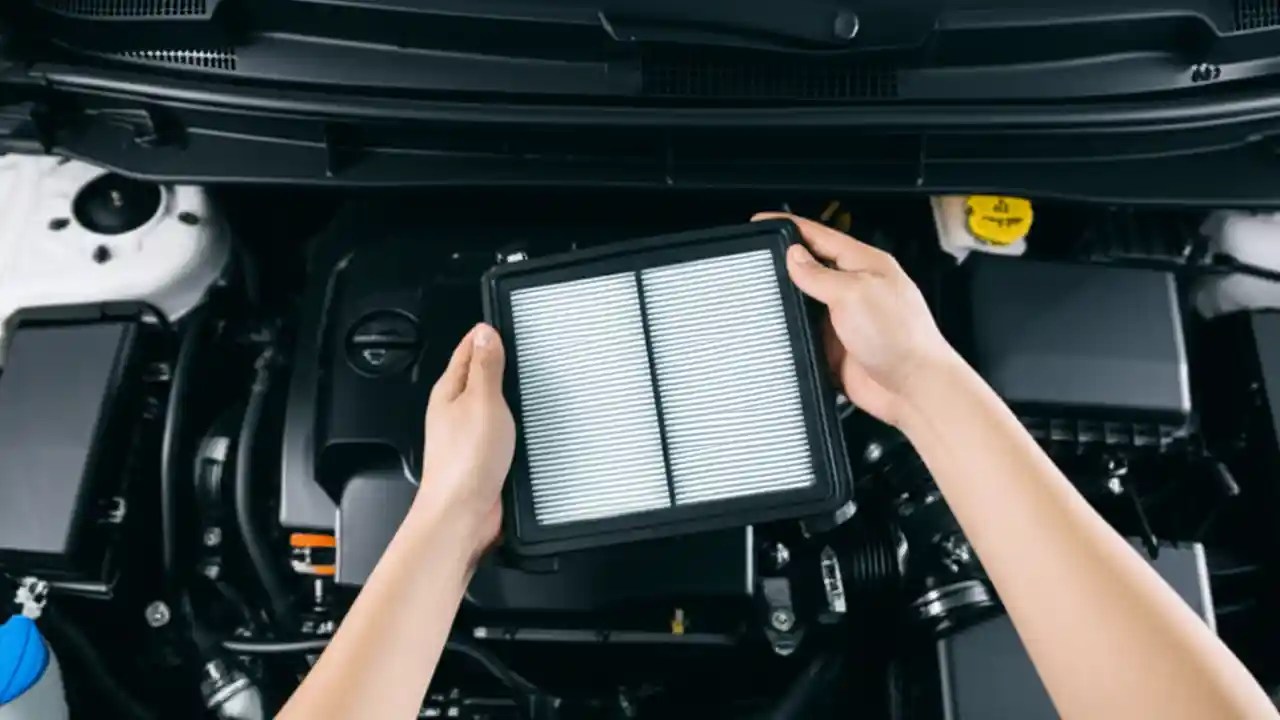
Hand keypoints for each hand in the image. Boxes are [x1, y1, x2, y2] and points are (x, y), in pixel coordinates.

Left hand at [415, 323, 515, 559]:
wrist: (461, 513)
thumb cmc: (465, 461)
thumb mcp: (482, 401)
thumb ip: (486, 367)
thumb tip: (484, 333)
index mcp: (448, 391)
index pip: (465, 351)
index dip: (482, 335)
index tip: (497, 322)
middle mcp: (453, 412)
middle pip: (474, 377)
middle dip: (493, 361)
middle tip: (512, 345)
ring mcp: (466, 435)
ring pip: (486, 404)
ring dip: (503, 393)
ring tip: (519, 378)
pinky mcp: (480, 456)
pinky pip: (496, 429)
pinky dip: (509, 421)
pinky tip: (521, 421)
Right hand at [754, 213, 956, 426]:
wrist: (914, 389)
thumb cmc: (901, 338)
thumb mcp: (854, 294)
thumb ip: (819, 275)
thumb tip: (794, 257)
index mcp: (865, 265)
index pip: (820, 236)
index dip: (790, 227)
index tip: (762, 222)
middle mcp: (856, 289)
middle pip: (812, 268)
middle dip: (784, 264)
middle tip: (755, 261)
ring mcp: (847, 319)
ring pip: (806, 303)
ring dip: (788, 302)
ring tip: (760, 296)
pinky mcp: (838, 347)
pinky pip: (808, 334)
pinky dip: (793, 333)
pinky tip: (778, 332)